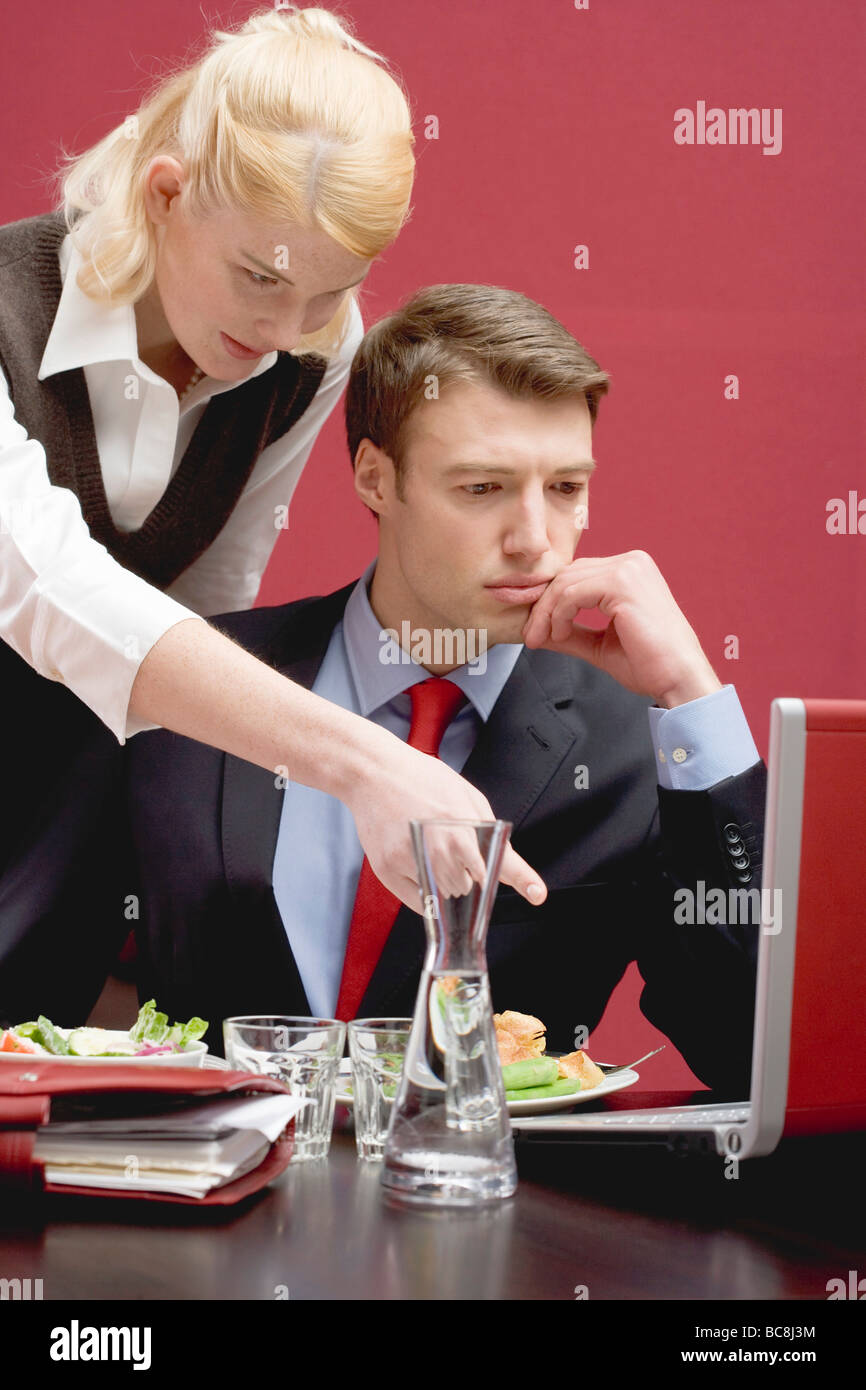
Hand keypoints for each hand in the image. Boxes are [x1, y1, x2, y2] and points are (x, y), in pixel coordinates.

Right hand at [344, 727, 547, 909]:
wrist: (375, 773)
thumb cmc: (421, 780)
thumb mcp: (466, 797)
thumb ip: (490, 832)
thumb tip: (506, 866)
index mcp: (460, 828)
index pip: (496, 865)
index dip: (523, 881)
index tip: (538, 894)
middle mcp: (437, 848)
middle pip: (468, 887)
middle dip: (466, 874)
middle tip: (449, 846)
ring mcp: (410, 861)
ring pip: (444, 896)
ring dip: (445, 882)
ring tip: (430, 850)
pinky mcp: (388, 870)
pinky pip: (418, 901)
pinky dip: (423, 890)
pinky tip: (417, 863)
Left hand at [521, 550, 721, 707]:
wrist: (678, 678)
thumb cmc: (649, 664)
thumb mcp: (599, 644)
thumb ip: (570, 632)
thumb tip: (537, 631)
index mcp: (630, 571)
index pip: (577, 575)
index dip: (550, 600)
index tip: (534, 628)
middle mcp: (631, 562)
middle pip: (567, 575)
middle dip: (542, 606)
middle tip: (531, 636)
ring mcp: (628, 569)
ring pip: (565, 583)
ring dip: (546, 614)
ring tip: (543, 639)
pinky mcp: (622, 583)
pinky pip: (572, 594)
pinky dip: (558, 615)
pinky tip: (559, 634)